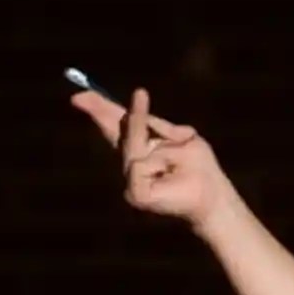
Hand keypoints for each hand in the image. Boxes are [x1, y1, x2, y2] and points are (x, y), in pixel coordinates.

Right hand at [71, 87, 237, 235]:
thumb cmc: (202, 171)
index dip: (104, 110)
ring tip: (178, 158)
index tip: (83, 94)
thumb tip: (137, 114)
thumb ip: (161, 128)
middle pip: (115, 134)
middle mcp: (134, 166)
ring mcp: (132, 183)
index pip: (122, 128)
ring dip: (159, 146)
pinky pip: (141, 164)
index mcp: (146, 151)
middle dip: (100, 113)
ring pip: (133, 147)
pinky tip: (172, 172)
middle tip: (79, 96)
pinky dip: (161, 161)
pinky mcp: (136, 195)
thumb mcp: (186, 139)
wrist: (214, 199)